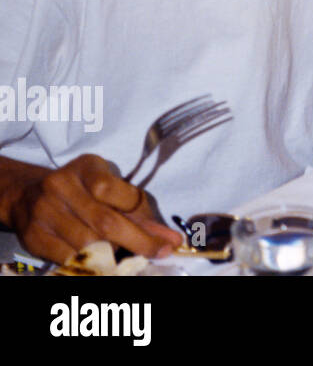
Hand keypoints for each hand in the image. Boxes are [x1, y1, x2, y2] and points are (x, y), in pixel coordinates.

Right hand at [8, 155, 182, 264]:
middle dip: (138, 241)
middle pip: (105, 222)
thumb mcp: (108, 186)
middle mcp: (61, 186)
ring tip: (127, 255)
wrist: (27, 195)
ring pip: (88, 244)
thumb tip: (169, 239)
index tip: (164, 234)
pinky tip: (103, 261)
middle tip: (159, 252)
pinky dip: (91, 262)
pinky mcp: (34, 237)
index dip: (141, 214)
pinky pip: (69, 258)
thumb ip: (137, 210)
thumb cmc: (80, 190)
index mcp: (86, 167)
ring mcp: (44, 212)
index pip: (114, 191)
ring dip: (114, 254)